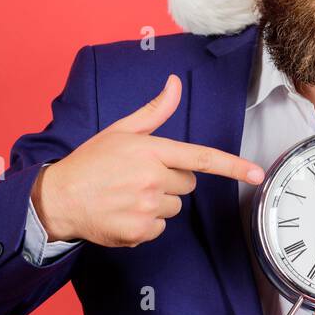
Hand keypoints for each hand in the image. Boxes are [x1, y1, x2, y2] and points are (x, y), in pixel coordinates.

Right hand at [32, 74, 264, 246]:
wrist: (58, 198)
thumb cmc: (91, 163)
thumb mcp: (121, 130)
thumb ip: (155, 110)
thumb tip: (175, 84)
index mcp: (152, 151)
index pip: (201, 158)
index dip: (233, 166)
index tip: (257, 174)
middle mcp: (153, 179)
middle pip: (188, 184)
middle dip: (171, 181)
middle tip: (139, 177)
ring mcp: (146, 207)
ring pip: (175, 207)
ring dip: (159, 203)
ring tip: (128, 195)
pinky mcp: (139, 231)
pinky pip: (159, 228)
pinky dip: (145, 223)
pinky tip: (124, 212)